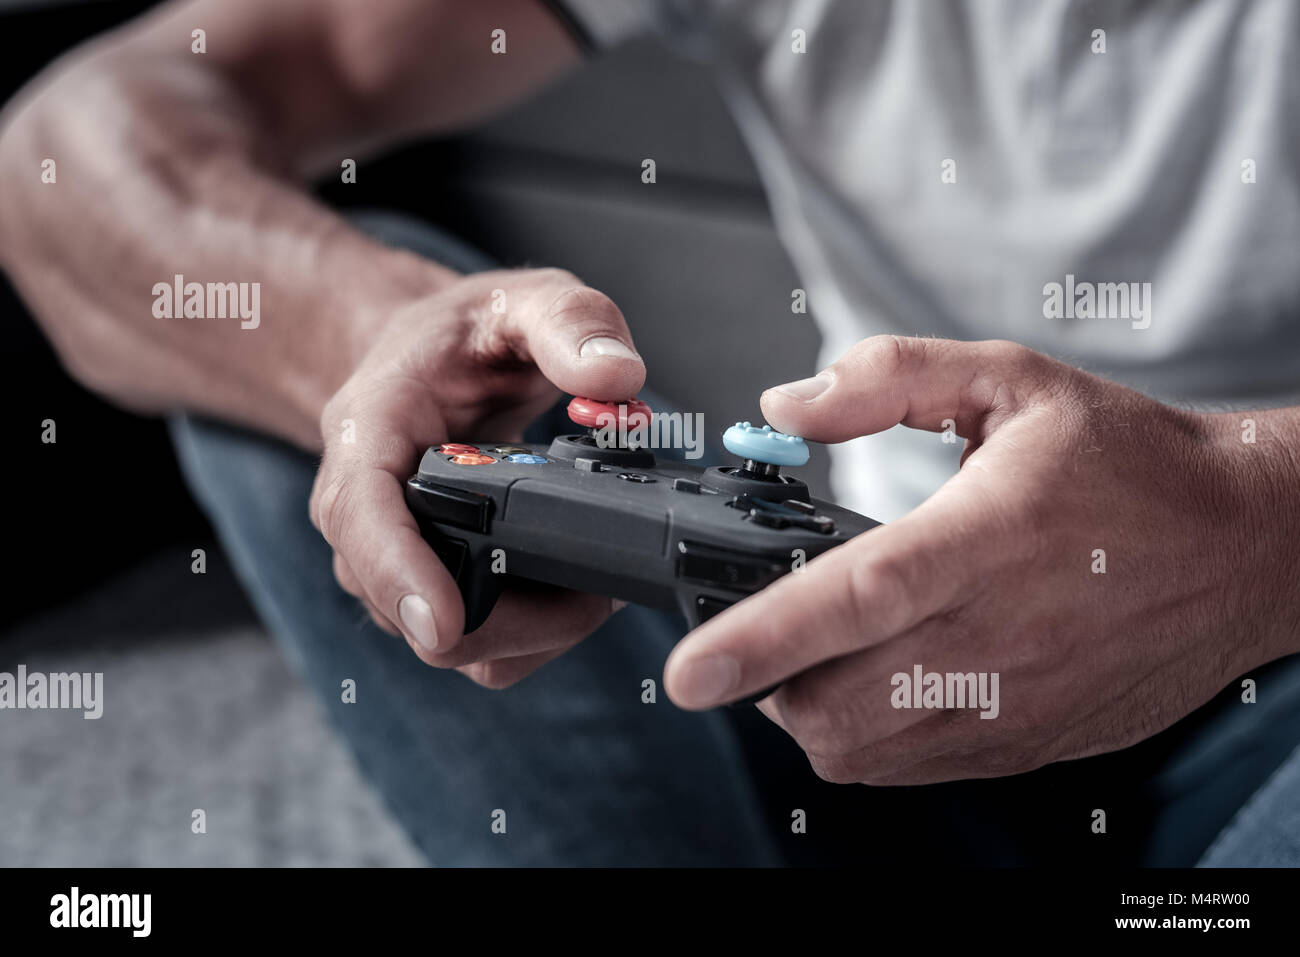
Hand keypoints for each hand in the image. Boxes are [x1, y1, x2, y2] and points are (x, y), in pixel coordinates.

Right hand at [310, 268, 643, 686]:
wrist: (433, 360)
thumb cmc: (466, 335)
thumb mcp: (525, 299)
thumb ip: (572, 324)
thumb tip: (616, 378)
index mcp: (369, 434)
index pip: (363, 518)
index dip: (398, 577)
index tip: (444, 621)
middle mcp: (364, 510)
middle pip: (408, 608)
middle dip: (508, 621)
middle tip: (595, 591)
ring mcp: (390, 557)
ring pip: (447, 640)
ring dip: (527, 633)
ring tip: (593, 587)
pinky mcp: (426, 585)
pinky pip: (472, 641)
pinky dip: (529, 633)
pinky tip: (572, 591)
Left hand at [663, 336, 1299, 783]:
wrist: (1241, 545)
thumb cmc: (1128, 463)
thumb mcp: (1014, 382)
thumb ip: (891, 379)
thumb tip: (787, 404)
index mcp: (986, 539)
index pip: (855, 599)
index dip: (761, 638)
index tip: (689, 669)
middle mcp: (996, 637)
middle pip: (835, 699)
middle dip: (769, 677)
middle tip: (770, 628)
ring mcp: (1013, 705)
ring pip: (862, 750)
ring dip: (812, 709)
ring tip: (825, 650)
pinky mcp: (1025, 742)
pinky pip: (908, 769)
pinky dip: (868, 736)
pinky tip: (884, 679)